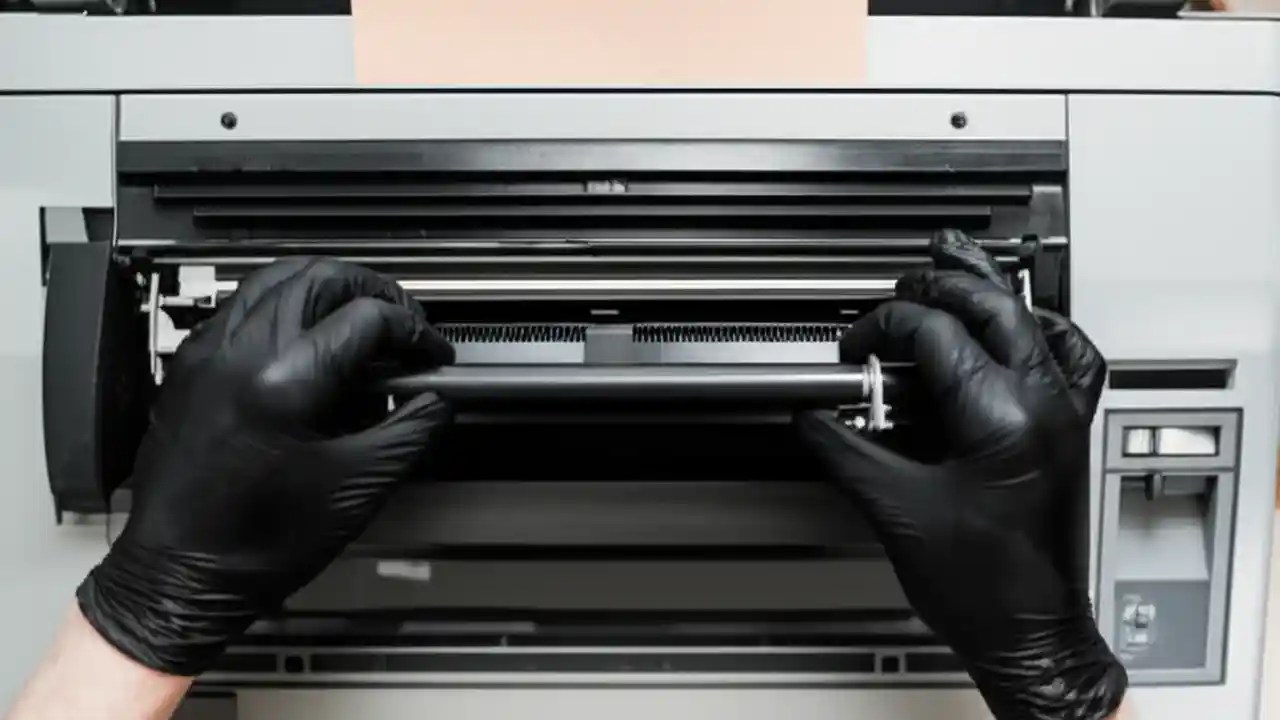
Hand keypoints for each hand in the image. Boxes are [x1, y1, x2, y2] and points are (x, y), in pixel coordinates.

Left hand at [76, 258, 454, 675]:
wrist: (179, 576)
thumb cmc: (257, 545)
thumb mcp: (359, 489)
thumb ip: (411, 430)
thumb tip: (437, 397)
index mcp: (283, 382)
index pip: (367, 318)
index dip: (415, 331)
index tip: (431, 353)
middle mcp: (238, 353)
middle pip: (319, 277)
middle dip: (374, 290)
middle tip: (404, 320)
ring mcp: (206, 354)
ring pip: (274, 279)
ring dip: (326, 287)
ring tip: (360, 318)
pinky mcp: (188, 367)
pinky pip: (240, 307)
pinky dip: (284, 305)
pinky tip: (307, 339)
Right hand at [798, 231, 1126, 719]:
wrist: (1030, 631)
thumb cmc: (980, 587)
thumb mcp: (894, 510)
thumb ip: (845, 452)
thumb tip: (811, 419)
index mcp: (1000, 418)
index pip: (935, 334)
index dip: (882, 328)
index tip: (854, 347)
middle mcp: (1042, 405)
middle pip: (991, 307)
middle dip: (939, 284)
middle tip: (902, 280)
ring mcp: (1064, 414)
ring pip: (1034, 321)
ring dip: (991, 288)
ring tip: (958, 260)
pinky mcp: (1071, 430)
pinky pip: (1072, 358)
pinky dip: (1043, 329)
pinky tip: (1022, 322)